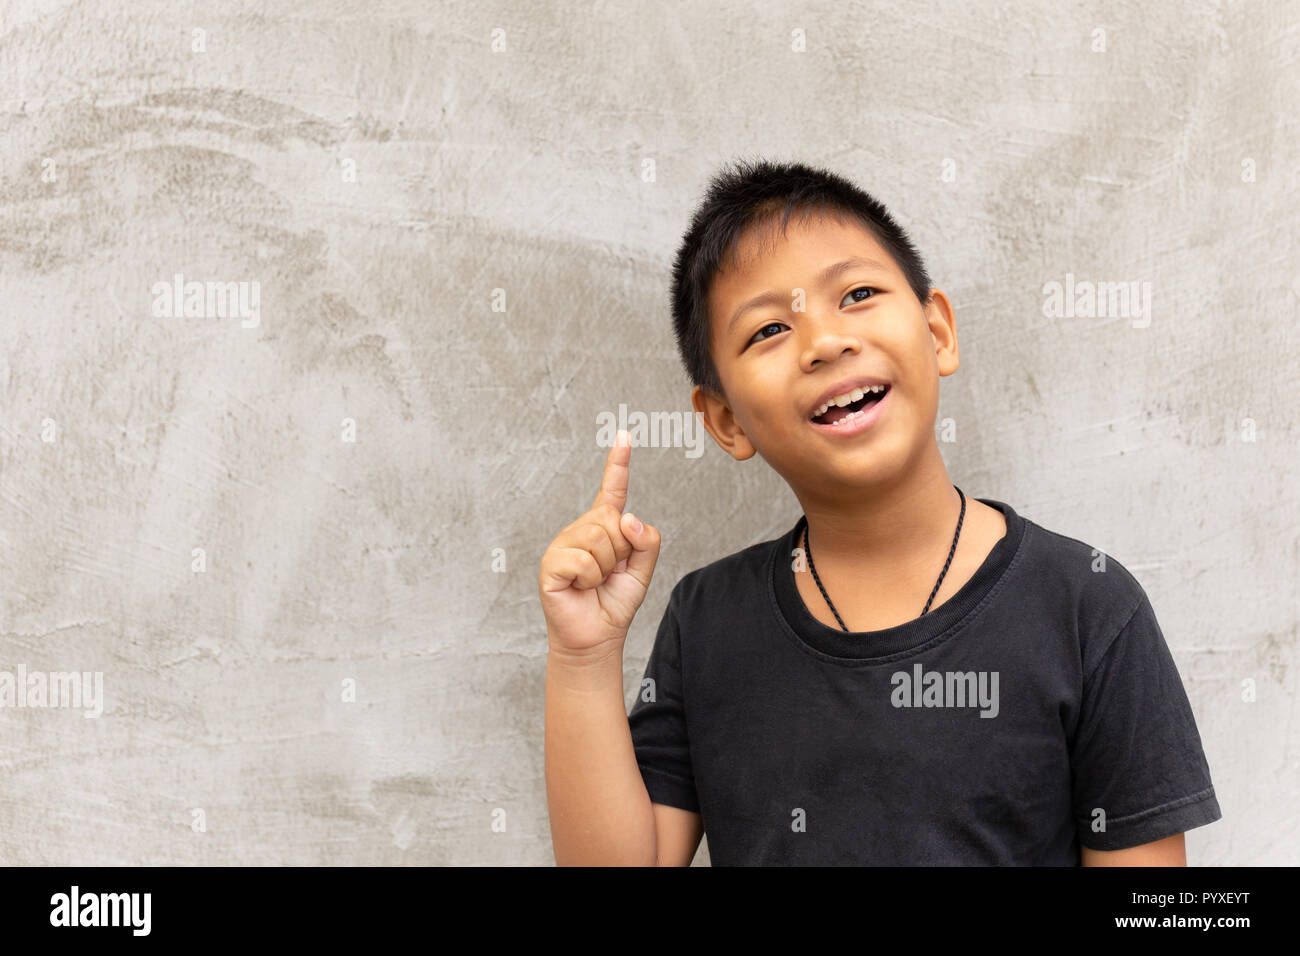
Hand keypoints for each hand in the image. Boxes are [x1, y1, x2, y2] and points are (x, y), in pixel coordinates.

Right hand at [538, 430, 661, 655]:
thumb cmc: (614, 602)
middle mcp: (580, 530)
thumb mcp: (642, 570)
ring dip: (606, 567)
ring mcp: (563, 544)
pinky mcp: (551, 563)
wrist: (596, 638)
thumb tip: (628, 517)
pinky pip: (583, 559)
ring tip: (595, 582)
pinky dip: (590, 578)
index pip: (612, 490)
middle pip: (612, 520)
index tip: (625, 435)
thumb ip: (646, 541)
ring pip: (600, 538)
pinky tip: (580, 587)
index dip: (618, 463)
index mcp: (603, 527)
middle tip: (610, 573)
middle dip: (622, 551)